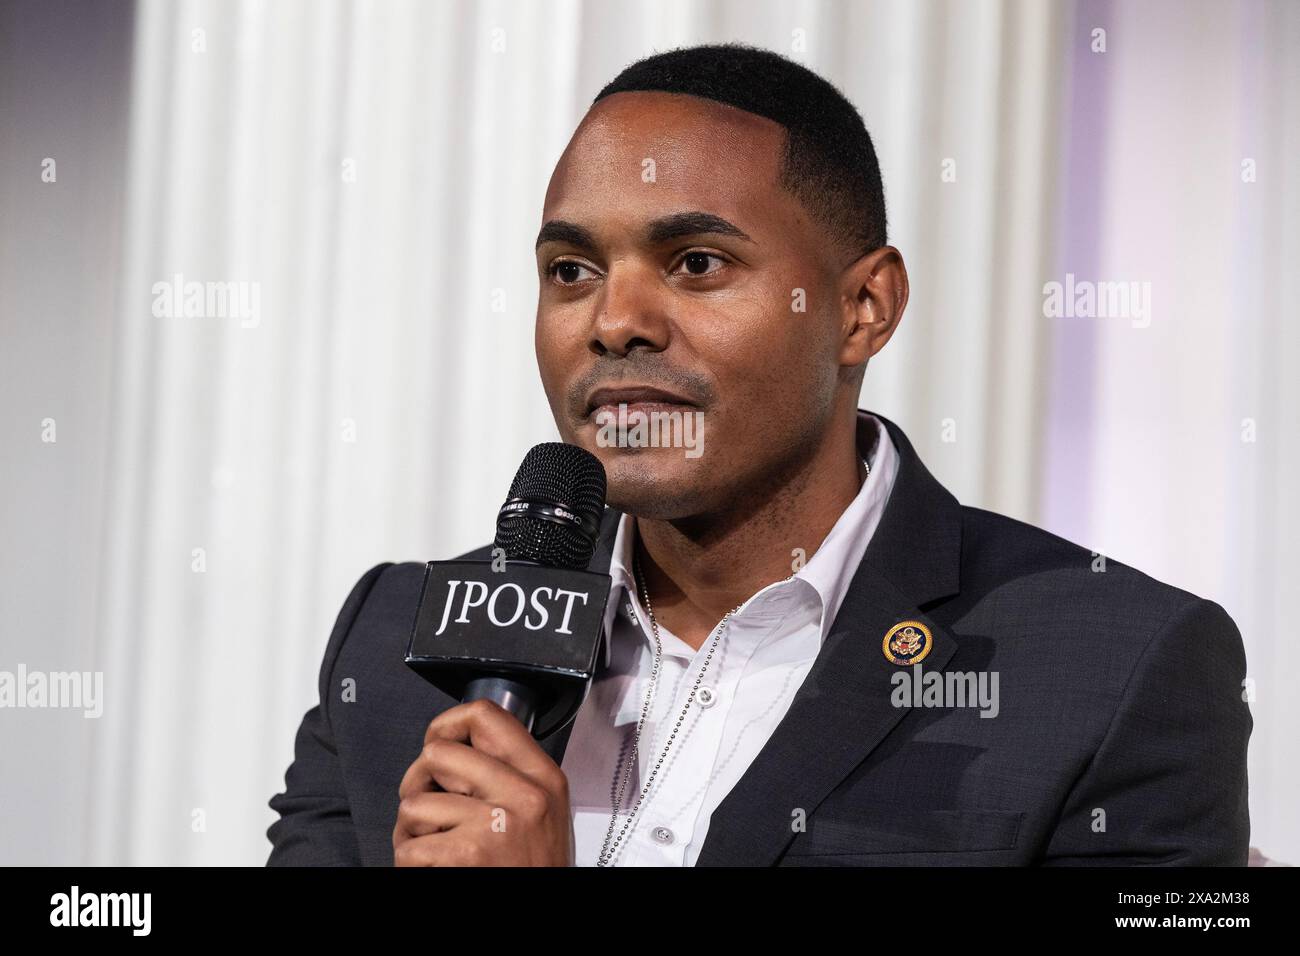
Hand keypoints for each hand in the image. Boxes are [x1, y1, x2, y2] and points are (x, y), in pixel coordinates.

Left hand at [393, 698, 574, 865]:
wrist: (541, 925)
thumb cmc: (535, 869)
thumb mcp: (544, 810)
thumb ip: (510, 773)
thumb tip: (457, 742)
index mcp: (543, 777)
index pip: (486, 715)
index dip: (447, 723)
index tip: (438, 742)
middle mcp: (524, 794)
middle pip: (437, 753)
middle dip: (418, 783)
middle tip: (428, 809)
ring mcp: (496, 822)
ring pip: (413, 803)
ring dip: (411, 831)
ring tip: (433, 847)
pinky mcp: (469, 853)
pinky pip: (409, 847)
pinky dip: (411, 862)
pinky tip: (435, 868)